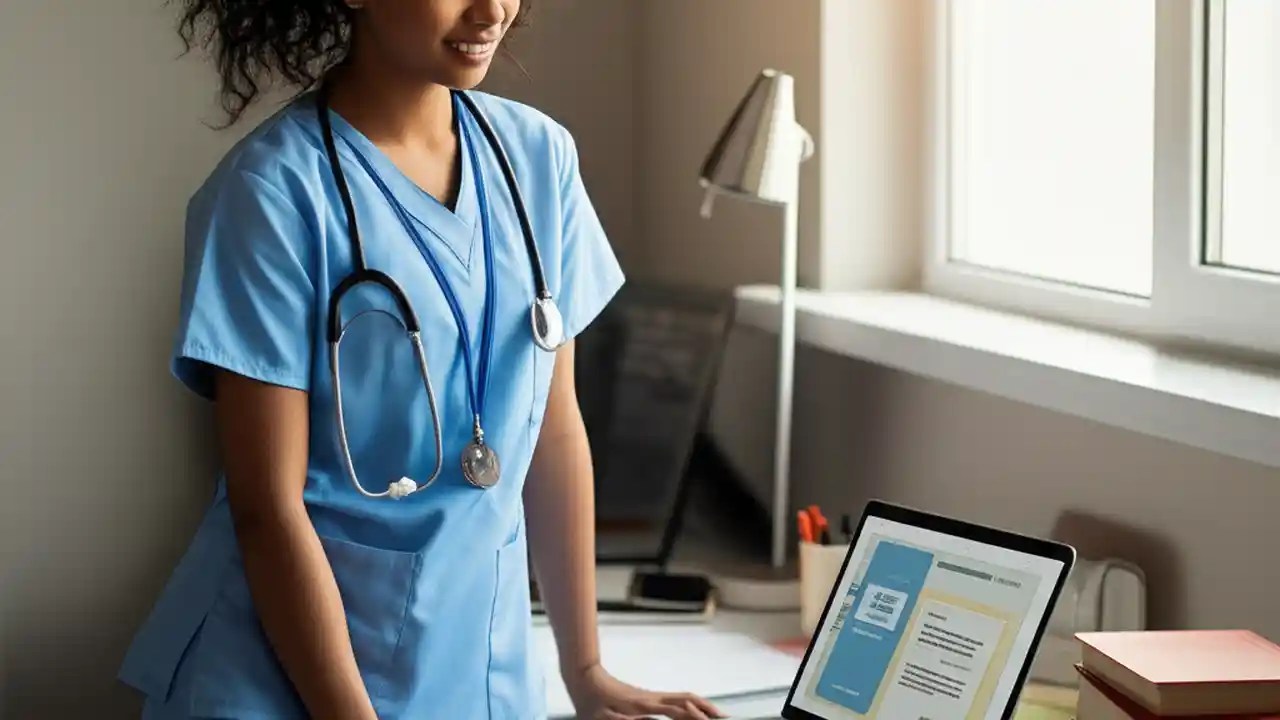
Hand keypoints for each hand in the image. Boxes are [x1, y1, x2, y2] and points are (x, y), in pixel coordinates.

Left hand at [565, 663, 725, 719]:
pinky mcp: (649, 697)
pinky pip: (676, 699)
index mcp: (644, 706)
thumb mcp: (603, 718)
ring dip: (702, 705)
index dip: (695, 717)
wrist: (585, 679)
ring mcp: (652, 696)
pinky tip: (694, 711)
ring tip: (718, 715)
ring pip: (685, 697)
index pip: (677, 711)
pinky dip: (691, 704)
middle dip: (708, 709)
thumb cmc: (591, 704)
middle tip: (725, 718)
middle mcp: (652, 699)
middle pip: (688, 700)